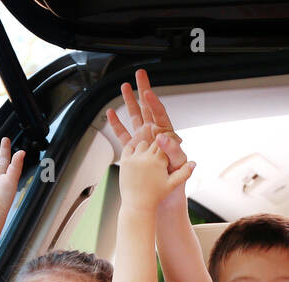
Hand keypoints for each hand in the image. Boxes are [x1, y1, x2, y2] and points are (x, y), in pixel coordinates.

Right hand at [107, 70, 189, 189]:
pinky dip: (116, 124)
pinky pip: (123, 134)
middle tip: (140, 74)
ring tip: (124, 86)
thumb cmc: (175, 184)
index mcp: (167, 138)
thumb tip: (163, 136)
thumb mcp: (177, 166)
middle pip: (148, 109)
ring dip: (129, 102)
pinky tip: (111, 113)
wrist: (164, 199)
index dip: (154, 103)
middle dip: (143, 91)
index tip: (147, 92)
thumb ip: (172, 150)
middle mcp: (155, 136)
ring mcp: (143, 141)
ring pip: (135, 117)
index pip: (160, 115)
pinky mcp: (134, 150)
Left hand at [118, 138, 193, 210]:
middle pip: (154, 143)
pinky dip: (133, 151)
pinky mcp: (124, 161)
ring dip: (145, 149)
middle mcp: (146, 157)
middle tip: (158, 158)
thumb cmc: (155, 196)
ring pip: (142, 144)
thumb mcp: (172, 185)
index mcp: (158, 161)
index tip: (167, 153)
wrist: (138, 205)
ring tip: (148, 161)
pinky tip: (138, 160)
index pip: (165, 144)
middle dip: (157, 149)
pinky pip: (129, 148)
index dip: (167, 147)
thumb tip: (193, 163)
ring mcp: (134, 158)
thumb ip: (184, 172)